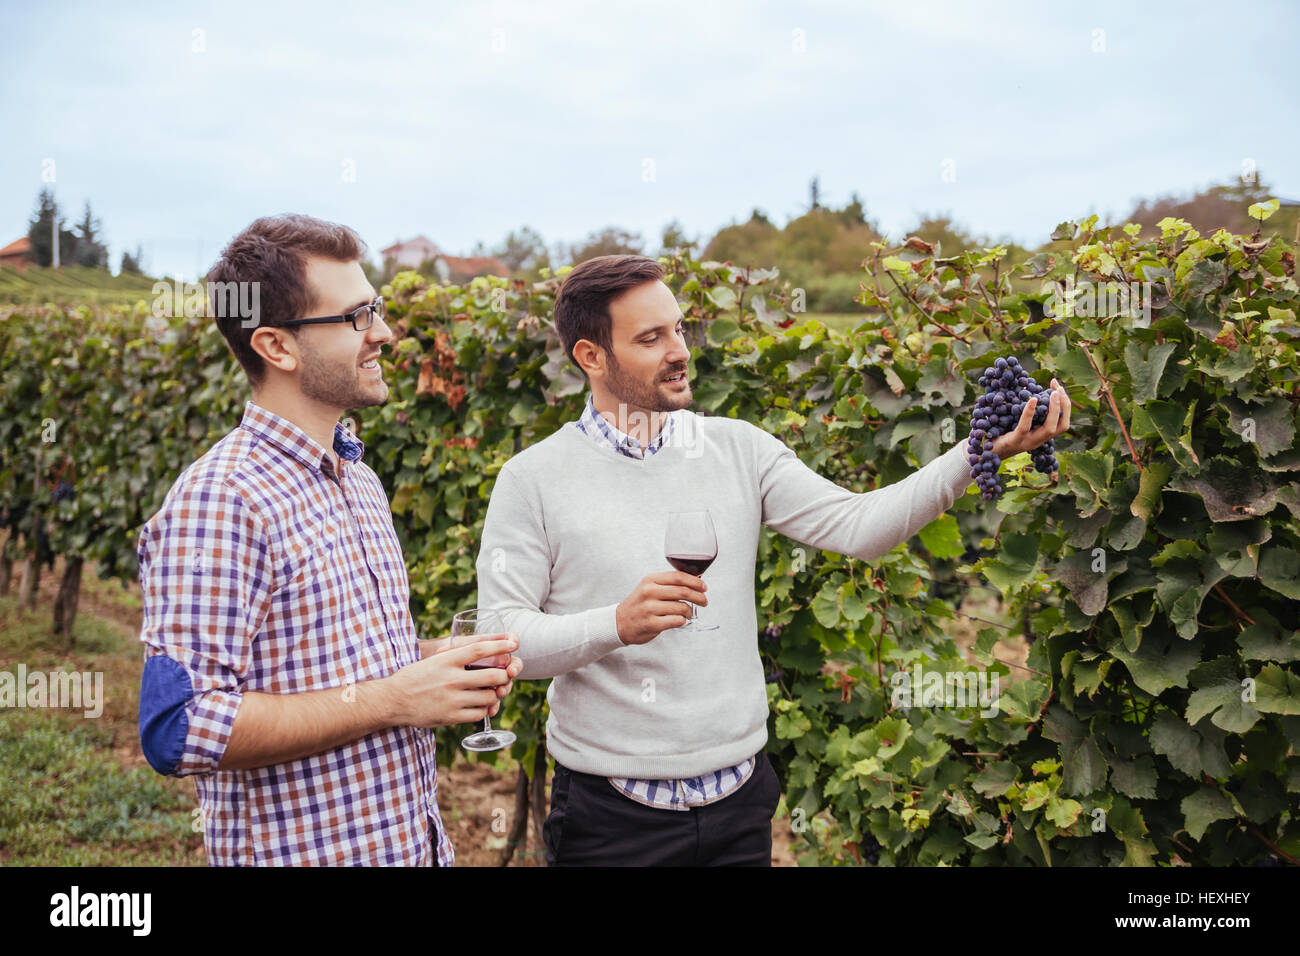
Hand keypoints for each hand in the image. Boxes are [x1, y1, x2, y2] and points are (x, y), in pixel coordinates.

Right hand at [384, 635, 521, 726]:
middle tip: (504, 677)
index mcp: (448, 660)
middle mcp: (452, 678)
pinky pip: (479, 714)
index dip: (501, 646)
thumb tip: (481, 651)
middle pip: (494, 675)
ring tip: (490, 692)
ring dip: (495, 695)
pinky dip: (483, 710)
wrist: (392, 700)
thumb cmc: (414, 677)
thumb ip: (455, 656)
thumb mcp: (433, 660)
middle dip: (505, 676)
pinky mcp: (451, 716)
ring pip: (490, 697)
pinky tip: (479, 706)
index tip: (514, 644)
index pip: (481, 649)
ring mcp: (453, 699)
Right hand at [616, 572, 707, 644]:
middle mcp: (649, 592)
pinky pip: (676, 621)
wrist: (619, 622)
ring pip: (681, 607)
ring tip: (688, 613)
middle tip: (704, 601)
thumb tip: (694, 582)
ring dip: (690, 611)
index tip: (704, 587)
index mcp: (650, 580)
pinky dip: (682, 621)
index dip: (695, 581)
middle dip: (698, 597)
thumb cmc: (639, 604)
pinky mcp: (651, 624)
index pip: (678, 577)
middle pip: (682, 591)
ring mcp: (649, 608)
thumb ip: (668, 584)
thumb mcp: (649, 587)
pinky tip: (680, 620)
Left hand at [990, 377, 1071, 461]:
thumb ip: (1028, 414)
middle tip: (1059, 389)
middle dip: (1064, 406)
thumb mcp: (1019, 424)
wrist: (986, 453)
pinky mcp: (1015, 441)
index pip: (1062, 422)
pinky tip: (1032, 400)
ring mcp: (1028, 442)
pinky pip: (1024, 427)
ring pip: (1048, 428)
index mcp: (1042, 436)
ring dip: (1054, 410)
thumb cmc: (1002, 435)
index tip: (1059, 388)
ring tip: (1052, 393)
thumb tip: (1033, 393)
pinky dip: (1029, 413)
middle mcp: (1039, 441)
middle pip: (1062, 425)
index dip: (1065, 406)